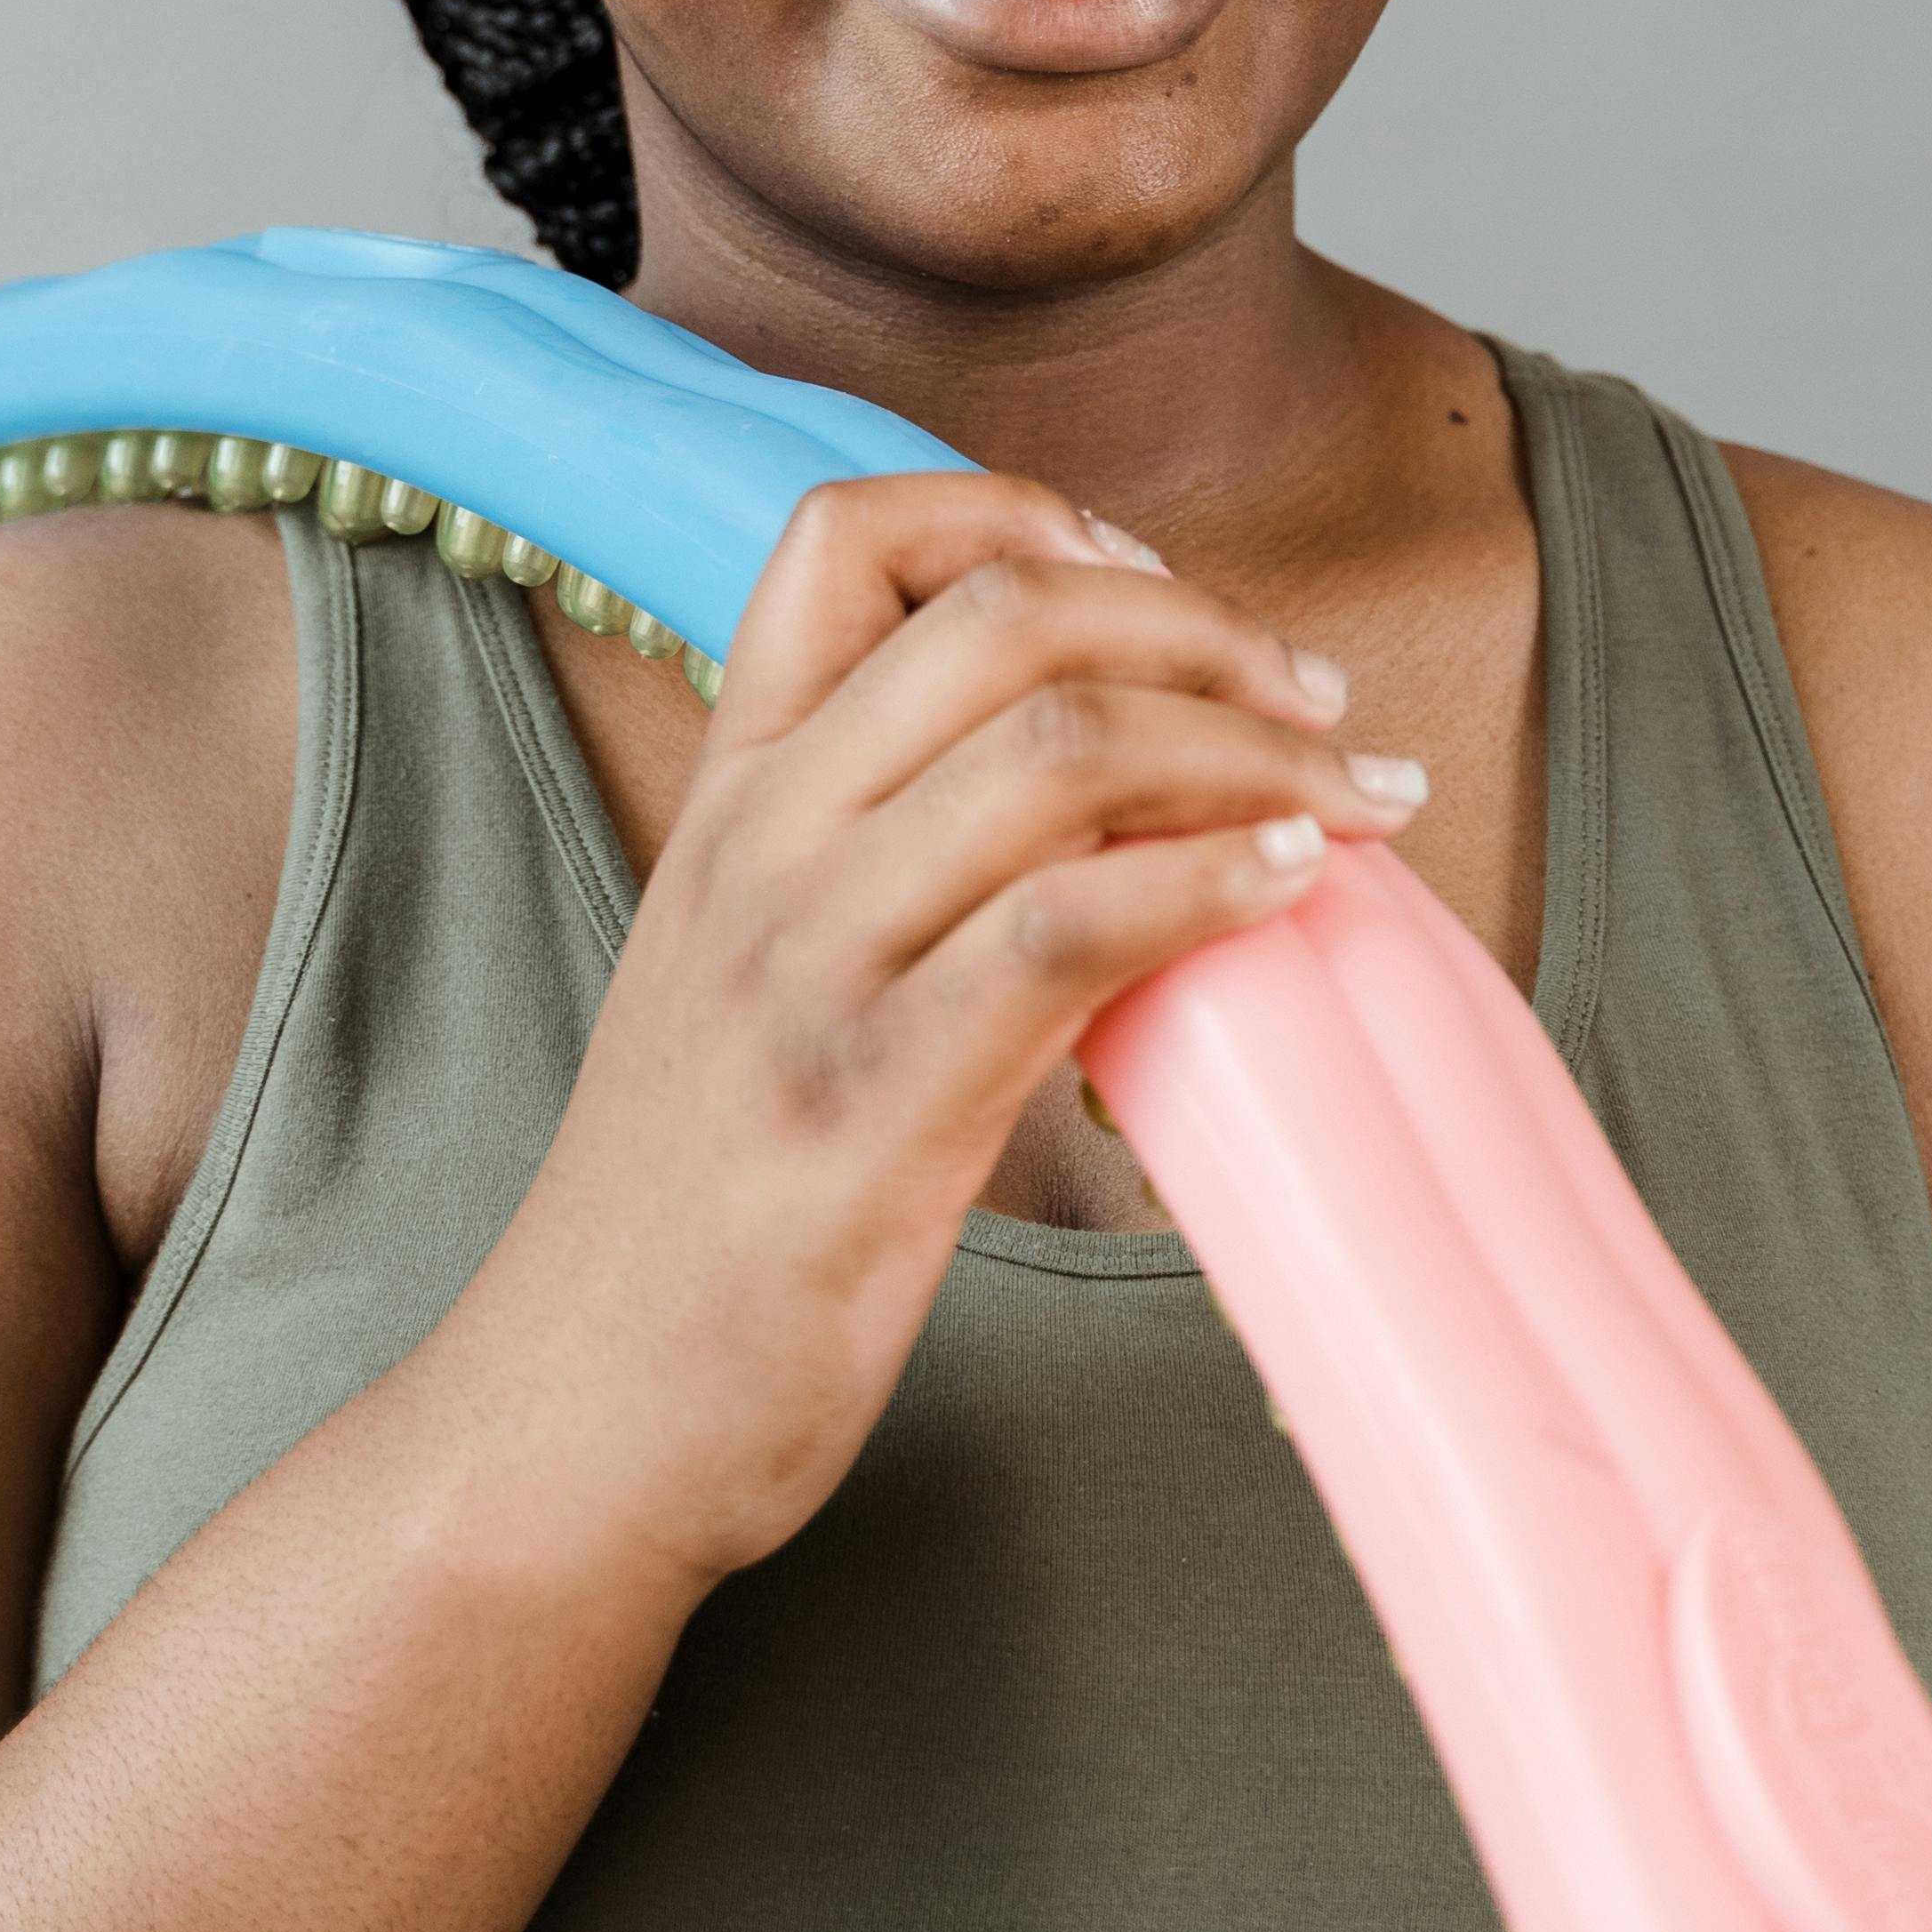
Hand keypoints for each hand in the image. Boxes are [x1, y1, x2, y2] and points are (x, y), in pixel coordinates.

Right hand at [474, 472, 1424, 1584]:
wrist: (573, 1418)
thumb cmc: (693, 1213)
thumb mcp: (751, 980)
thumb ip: (883, 867)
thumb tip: (1112, 802)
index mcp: (729, 796)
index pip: (846, 535)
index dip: (1028, 513)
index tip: (1157, 584)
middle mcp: (760, 848)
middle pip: (1005, 614)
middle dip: (1203, 626)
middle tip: (1318, 697)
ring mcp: (808, 970)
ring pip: (1061, 750)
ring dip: (1255, 751)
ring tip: (1357, 798)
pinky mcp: (870, 1105)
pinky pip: (1072, 929)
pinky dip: (1212, 880)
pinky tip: (1293, 885)